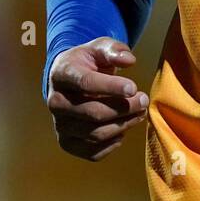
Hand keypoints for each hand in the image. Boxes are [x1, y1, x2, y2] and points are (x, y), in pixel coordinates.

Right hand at [46, 37, 148, 160]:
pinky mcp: (67, 143)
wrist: (70, 80)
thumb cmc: (89, 62)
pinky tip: (123, 129)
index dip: (111, 87)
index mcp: (62, 75)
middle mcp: (56, 102)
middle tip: (143, 100)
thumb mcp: (100, 48)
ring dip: (123, 125)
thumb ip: (114, 50)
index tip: (134, 87)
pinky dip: (112, 144)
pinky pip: (92, 153)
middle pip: (94, 113)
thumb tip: (129, 60)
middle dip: (124, 108)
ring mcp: (60, 125)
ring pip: (95, 134)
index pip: (86, 84)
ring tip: (139, 112)